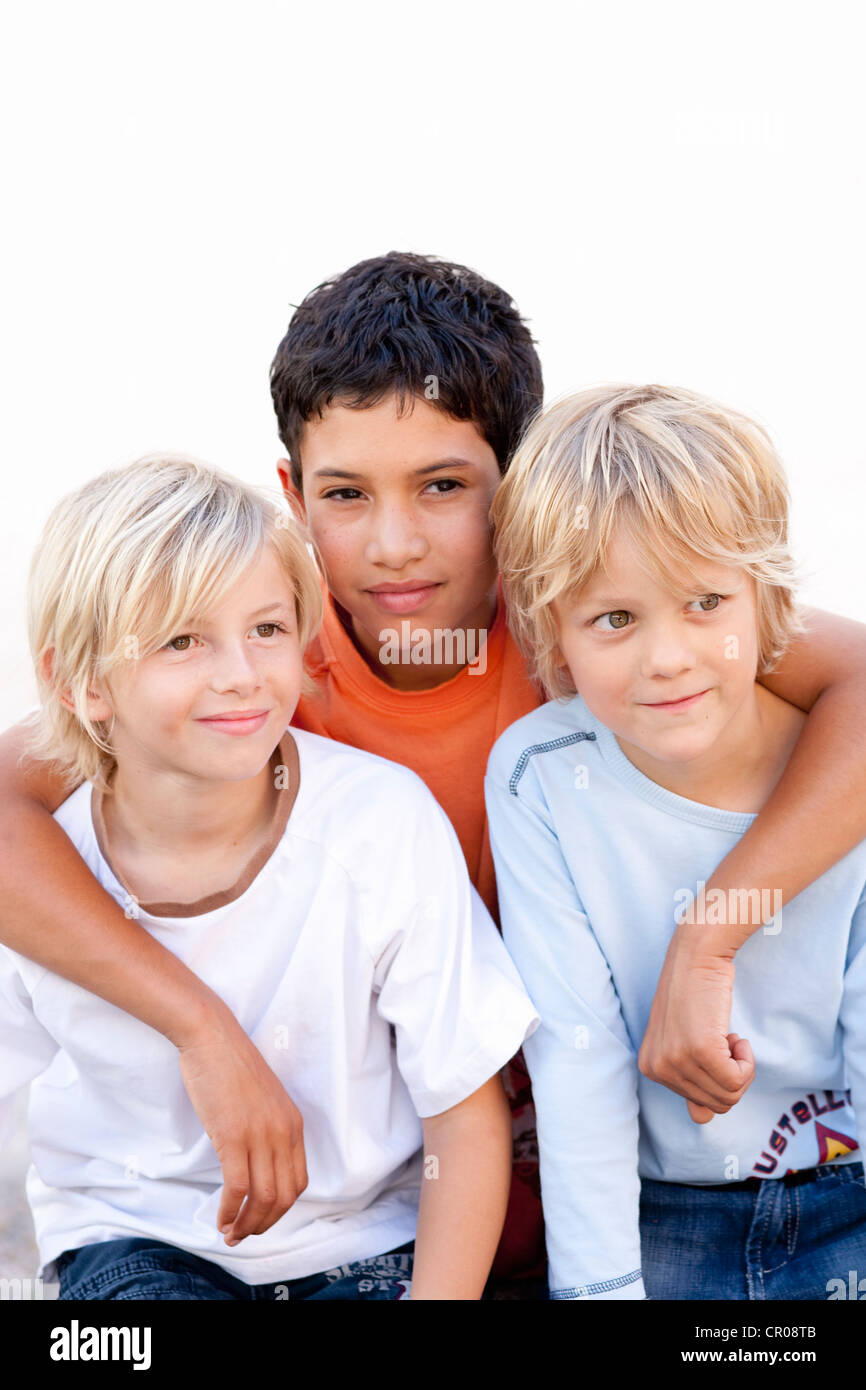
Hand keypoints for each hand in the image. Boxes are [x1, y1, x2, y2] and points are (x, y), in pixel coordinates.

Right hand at [178, 1009, 306, 1243]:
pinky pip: (237, 1187)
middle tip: (242, 1235)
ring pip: (262, 1198)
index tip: (260, 1219)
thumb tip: (255, 1164)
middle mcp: (283, 1132)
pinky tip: (220, 1219)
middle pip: (284, 1197)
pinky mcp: (233, 1136)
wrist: (212, 1036)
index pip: (298, 1182)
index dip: (280, 1210)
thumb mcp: (263, 1101)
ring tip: (230, 1234)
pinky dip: (229, 1211)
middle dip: (264, 1224)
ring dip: (246, 1224)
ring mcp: (260, 1135)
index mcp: (293, 1124)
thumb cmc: (230, 1066)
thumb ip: (267, 1130)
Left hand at [638, 926, 754, 1122]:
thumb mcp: (682, 1040)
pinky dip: (747, 1061)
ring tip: (727, 1035)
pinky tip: (735, 1034)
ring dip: (741, 1066)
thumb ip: (689, 1080)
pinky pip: (738, 1079)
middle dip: (732, 1076)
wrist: (698, 956)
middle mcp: (657, 1069)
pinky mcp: (700, 1050)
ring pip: (729, 1095)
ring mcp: (676, 1061)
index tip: (712, 1049)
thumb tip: (702, 1119)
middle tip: (724, 1040)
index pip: (699, 1108)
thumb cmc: (695, 995)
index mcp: (650, 1068)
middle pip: (716, 1105)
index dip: (717, 1081)